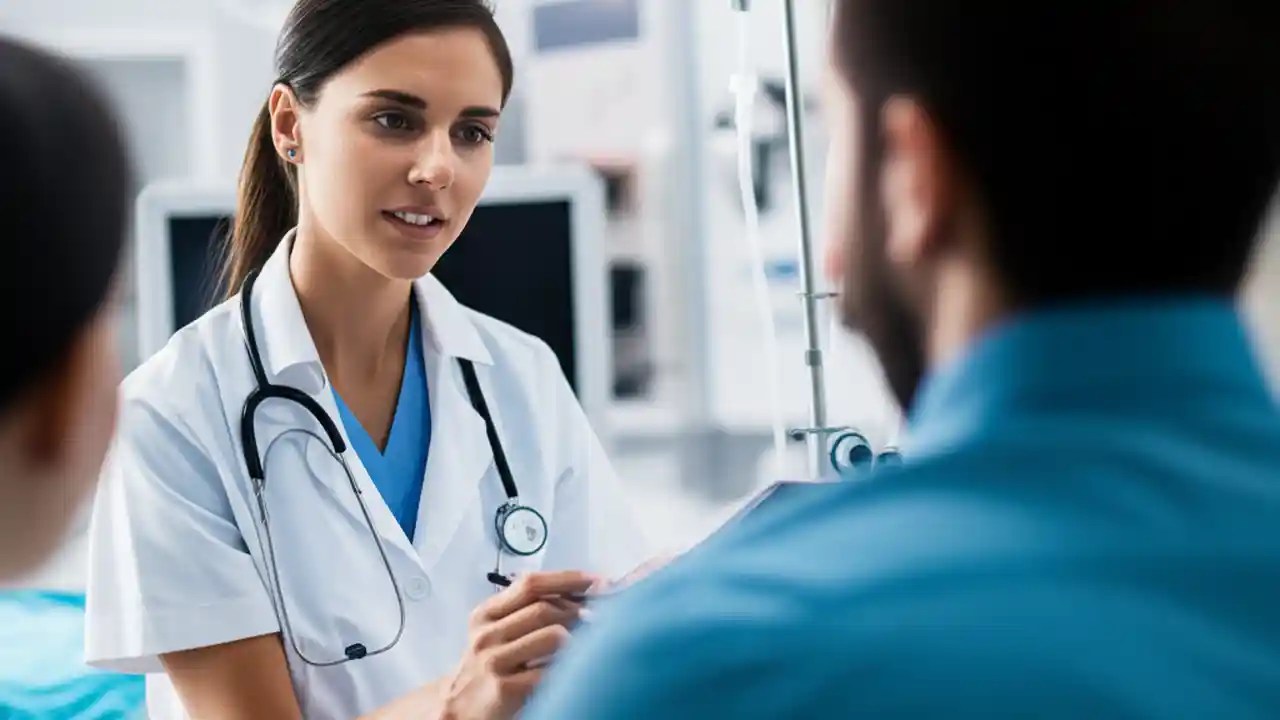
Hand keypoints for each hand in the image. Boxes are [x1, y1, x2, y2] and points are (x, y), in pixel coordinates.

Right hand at [440, 571, 594, 719]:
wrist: (457, 709)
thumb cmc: (485, 668)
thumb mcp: (494, 632)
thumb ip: (525, 610)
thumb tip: (579, 594)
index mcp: (485, 614)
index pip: (530, 585)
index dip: (568, 579)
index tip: (597, 581)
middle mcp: (487, 635)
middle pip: (545, 608)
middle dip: (580, 611)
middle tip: (603, 617)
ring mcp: (495, 661)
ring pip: (554, 635)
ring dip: (578, 640)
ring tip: (588, 646)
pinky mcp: (505, 689)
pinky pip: (552, 671)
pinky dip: (569, 668)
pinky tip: (572, 671)